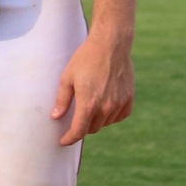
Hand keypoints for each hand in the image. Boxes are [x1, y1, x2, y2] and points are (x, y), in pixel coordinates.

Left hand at [51, 28, 133, 145]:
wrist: (111, 45)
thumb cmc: (86, 58)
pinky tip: (105, 107)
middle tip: (76, 120)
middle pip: (92, 129)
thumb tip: (56, 117)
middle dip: (82, 128)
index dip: (70, 139)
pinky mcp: (129, 98)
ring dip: (97, 121)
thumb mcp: (68, 78)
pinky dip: (112, 116)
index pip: (78, 131)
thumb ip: (62, 100)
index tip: (64, 141)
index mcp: (88, 104)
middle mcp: (106, 107)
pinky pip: (120, 116)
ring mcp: (119, 104)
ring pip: (105, 123)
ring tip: (90, 108)